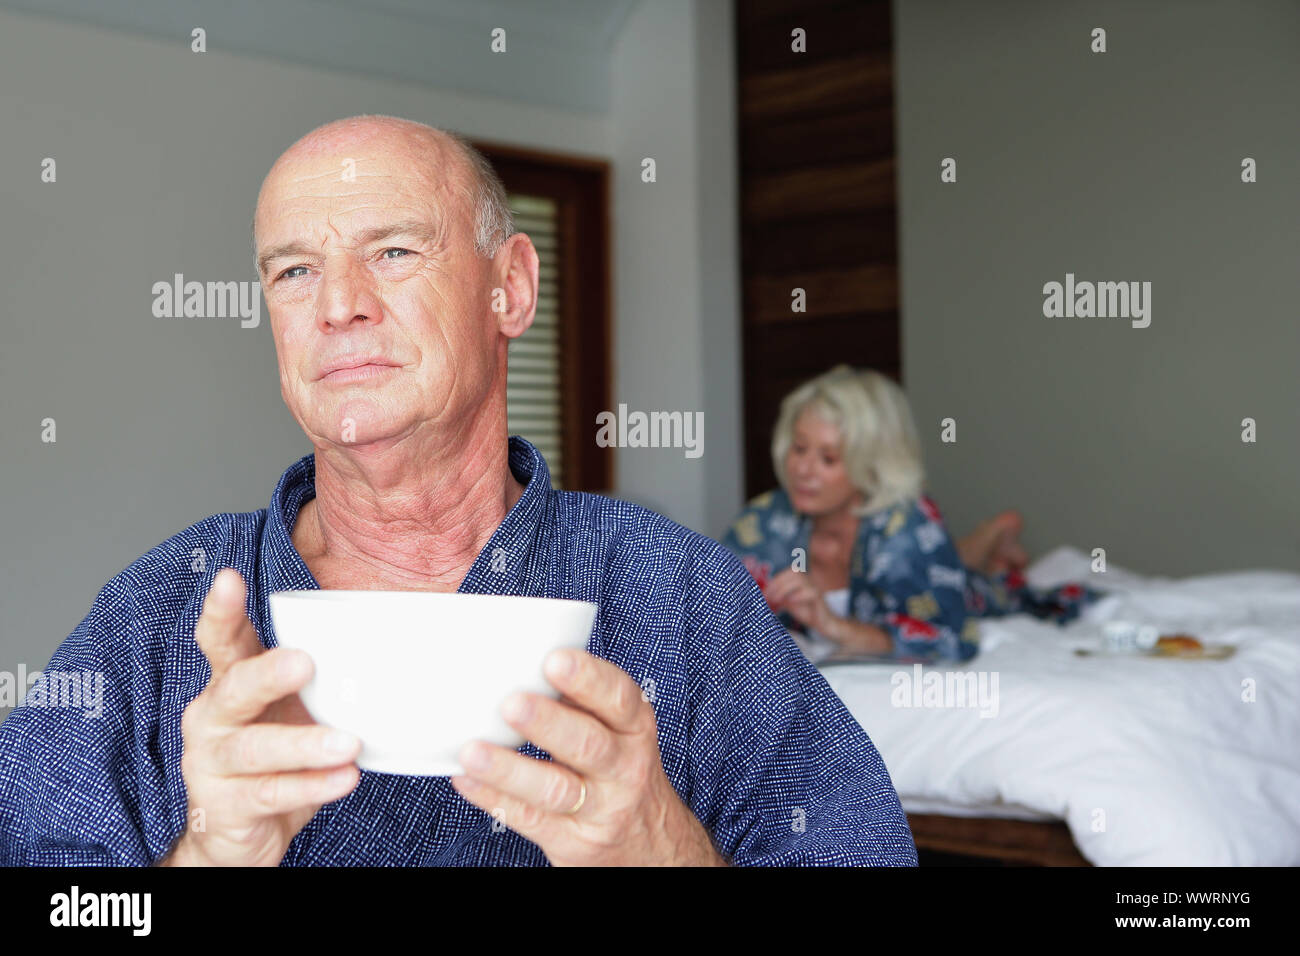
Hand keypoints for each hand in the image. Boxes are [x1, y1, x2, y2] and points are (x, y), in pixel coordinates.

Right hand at [160, 568, 361, 865]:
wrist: (239, 834)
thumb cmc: (275, 757)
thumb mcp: (293, 711)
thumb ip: (321, 681)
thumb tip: (396, 646)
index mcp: (230, 684)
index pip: (221, 641)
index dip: (221, 611)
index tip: (229, 579)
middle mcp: (211, 717)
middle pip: (234, 689)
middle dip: (268, 674)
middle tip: (305, 663)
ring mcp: (211, 763)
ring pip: (255, 748)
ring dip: (304, 744)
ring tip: (348, 743)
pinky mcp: (224, 806)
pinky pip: (269, 794)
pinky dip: (310, 787)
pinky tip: (343, 779)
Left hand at [450, 649, 725, 865]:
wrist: (649, 843)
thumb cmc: (619, 769)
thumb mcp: (619, 731)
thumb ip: (581, 701)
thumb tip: (519, 664)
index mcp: (633, 727)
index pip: (619, 699)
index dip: (589, 678)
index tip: (554, 660)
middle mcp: (623, 767)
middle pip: (588, 745)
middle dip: (548, 723)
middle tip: (512, 704)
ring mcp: (600, 808)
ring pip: (555, 789)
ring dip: (510, 769)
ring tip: (473, 751)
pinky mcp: (572, 840)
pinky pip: (529, 819)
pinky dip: (494, 797)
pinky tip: (467, 778)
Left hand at [765, 568, 833, 633]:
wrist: (823, 624)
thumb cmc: (806, 612)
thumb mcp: (788, 602)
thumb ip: (779, 596)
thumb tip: (763, 594)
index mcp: (802, 579)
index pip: (787, 572)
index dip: (774, 581)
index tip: (764, 593)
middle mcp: (809, 579)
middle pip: (793, 572)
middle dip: (778, 583)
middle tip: (769, 597)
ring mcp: (815, 587)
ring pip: (800, 580)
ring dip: (784, 589)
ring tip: (776, 600)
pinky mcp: (819, 597)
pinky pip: (809, 591)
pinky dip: (797, 596)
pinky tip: (789, 602)